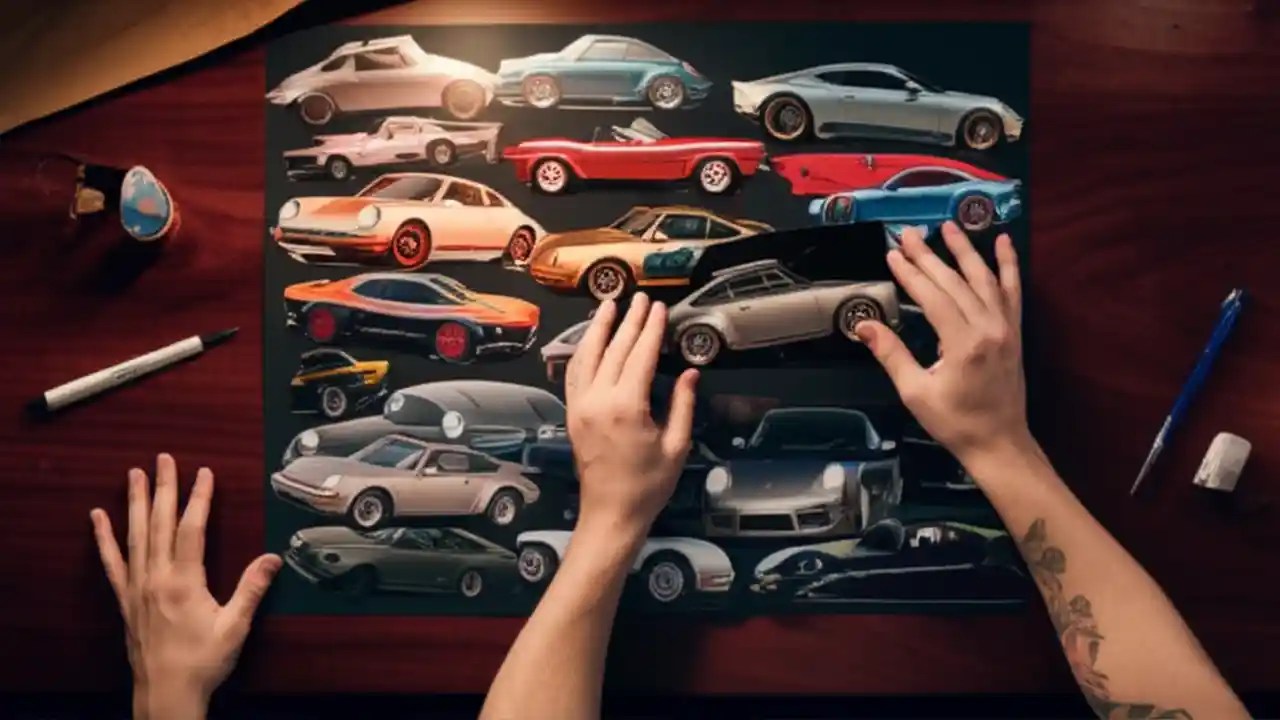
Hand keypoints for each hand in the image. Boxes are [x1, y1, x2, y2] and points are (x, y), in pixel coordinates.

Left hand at [90, 454, 280, 718]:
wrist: (166, 693)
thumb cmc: (202, 662)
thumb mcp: (235, 626)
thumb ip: (252, 589)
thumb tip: (273, 557)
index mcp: (183, 582)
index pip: (191, 529)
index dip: (199, 498)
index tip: (204, 473)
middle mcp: (155, 579)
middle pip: (159, 524)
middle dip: (163, 488)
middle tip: (163, 458)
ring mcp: (136, 587)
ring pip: (134, 536)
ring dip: (135, 503)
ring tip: (134, 475)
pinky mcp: (125, 600)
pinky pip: (112, 562)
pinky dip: (104, 538)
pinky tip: (97, 518)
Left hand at [564, 293, 699, 539]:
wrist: (611, 514)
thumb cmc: (647, 486)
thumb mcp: (676, 446)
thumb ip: (682, 405)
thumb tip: (688, 374)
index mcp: (625, 407)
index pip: (640, 355)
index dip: (650, 329)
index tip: (658, 309)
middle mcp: (597, 400)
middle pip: (614, 349)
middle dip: (629, 321)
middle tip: (640, 299)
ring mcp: (580, 406)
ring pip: (587, 356)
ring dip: (599, 328)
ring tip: (608, 305)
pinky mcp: (572, 414)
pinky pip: (574, 374)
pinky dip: (583, 351)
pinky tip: (590, 340)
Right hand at [855, 223, 1034, 471]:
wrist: (999, 443)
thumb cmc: (955, 423)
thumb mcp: (916, 392)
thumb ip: (892, 354)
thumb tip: (864, 325)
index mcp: (963, 343)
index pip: (933, 297)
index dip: (911, 274)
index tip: (892, 253)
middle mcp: (988, 328)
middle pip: (955, 282)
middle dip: (930, 256)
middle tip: (909, 234)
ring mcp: (1005, 327)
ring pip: (984, 279)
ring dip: (965, 250)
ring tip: (948, 226)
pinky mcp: (1014, 331)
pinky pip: (1013, 291)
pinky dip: (1008, 265)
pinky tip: (1004, 243)